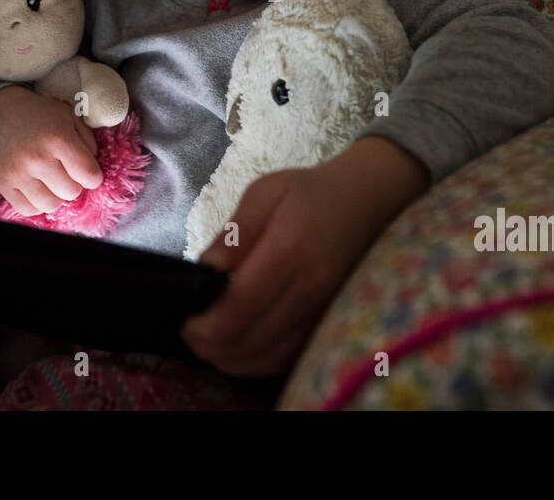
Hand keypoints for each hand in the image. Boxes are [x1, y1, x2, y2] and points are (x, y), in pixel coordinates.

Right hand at [0, 85, 101, 215]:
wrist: (3, 112)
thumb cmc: (42, 115)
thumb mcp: (71, 118)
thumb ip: (89, 145)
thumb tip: (93, 174)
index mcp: (59, 138)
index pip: (90, 176)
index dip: (93, 176)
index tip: (86, 170)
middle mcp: (37, 158)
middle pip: (71, 193)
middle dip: (73, 183)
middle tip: (65, 171)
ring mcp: (17, 172)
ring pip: (50, 205)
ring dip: (55, 195)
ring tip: (50, 180)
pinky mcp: (2, 182)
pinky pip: (27, 209)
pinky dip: (35, 202)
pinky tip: (35, 186)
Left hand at [180, 137, 428, 377]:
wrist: (367, 200)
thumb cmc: (310, 193)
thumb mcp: (265, 193)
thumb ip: (233, 235)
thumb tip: (204, 271)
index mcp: (289, 250)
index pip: (239, 306)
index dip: (206, 324)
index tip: (186, 320)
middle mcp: (309, 287)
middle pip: (251, 339)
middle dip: (211, 345)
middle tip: (191, 333)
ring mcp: (322, 309)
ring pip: (269, 357)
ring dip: (232, 359)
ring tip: (209, 344)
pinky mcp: (328, 321)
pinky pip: (289, 357)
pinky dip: (258, 362)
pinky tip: (240, 348)